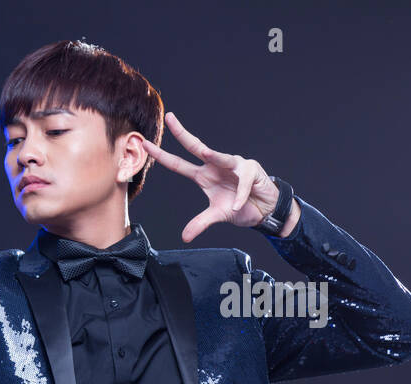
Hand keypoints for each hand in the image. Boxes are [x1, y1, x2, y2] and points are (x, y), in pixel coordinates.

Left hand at [141, 111, 283, 242]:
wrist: (264, 209)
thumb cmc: (239, 206)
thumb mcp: (217, 215)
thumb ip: (201, 223)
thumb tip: (185, 237)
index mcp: (204, 175)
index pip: (178, 164)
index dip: (162, 156)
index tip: (146, 145)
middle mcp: (216, 166)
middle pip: (197, 147)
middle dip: (182, 133)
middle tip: (169, 118)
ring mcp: (235, 165)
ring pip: (224, 158)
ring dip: (216, 156)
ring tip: (208, 154)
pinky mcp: (252, 170)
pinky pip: (244, 182)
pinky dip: (240, 196)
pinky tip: (237, 206)